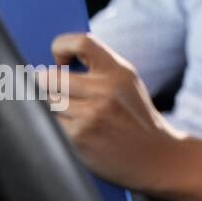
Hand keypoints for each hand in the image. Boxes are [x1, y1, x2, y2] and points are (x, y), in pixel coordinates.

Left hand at [48, 33, 181, 191]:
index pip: (82, 43)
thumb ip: (99, 70)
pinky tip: (68, 129)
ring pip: (44, 103)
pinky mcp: (78, 139)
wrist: (156, 157)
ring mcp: (90, 116)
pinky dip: (52, 126)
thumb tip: (52, 64)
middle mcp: (105, 92)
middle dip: (45, 84)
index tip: (60, 60)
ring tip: (65, 112)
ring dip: (48, 107)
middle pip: (49, 77)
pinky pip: (48, 125)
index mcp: (119, 73)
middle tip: (51, 90)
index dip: (61, 47)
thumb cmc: (136, 119)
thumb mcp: (127, 85)